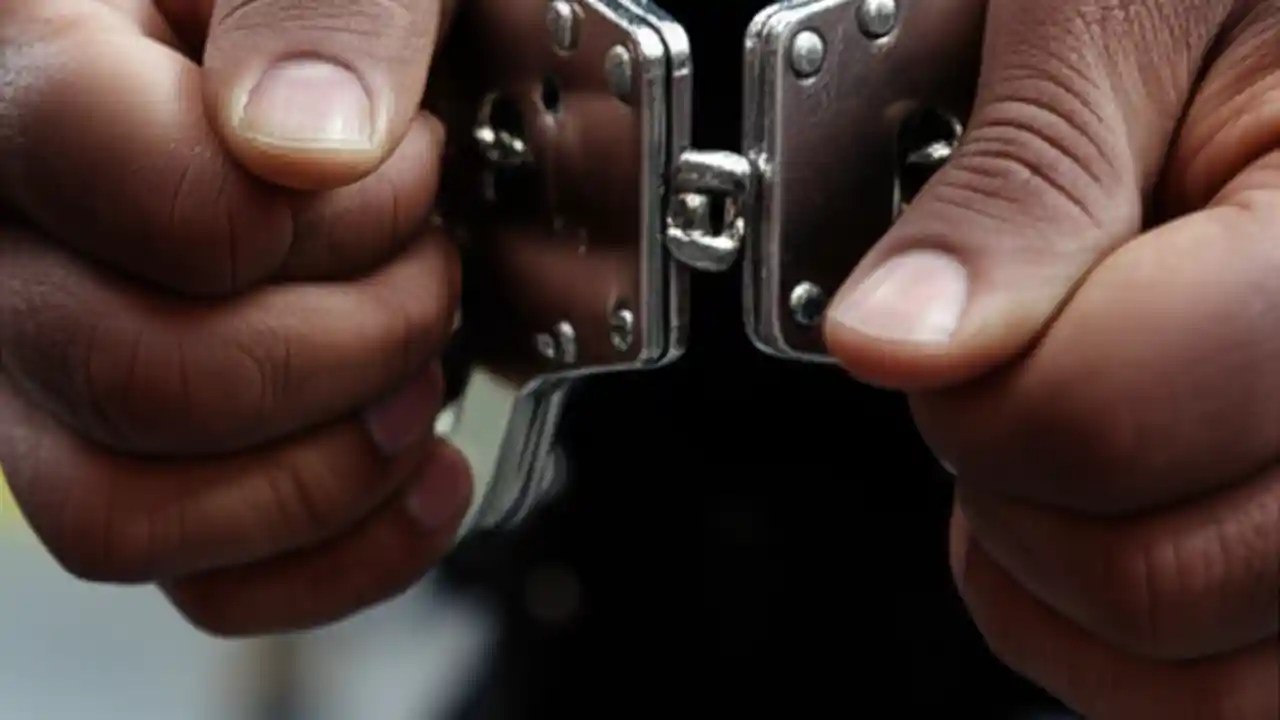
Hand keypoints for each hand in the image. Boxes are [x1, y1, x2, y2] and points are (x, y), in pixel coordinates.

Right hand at [0, 0, 468, 634]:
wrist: (296, 51)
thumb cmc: (312, 5)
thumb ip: (324, 10)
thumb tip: (307, 149)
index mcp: (38, 66)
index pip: (177, 208)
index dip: (341, 219)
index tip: (407, 161)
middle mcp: (5, 233)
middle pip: (149, 384)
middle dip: (359, 342)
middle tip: (431, 266)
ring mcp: (40, 357)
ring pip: (126, 516)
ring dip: (333, 467)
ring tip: (416, 375)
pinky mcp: (114, 443)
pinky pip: (184, 576)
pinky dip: (331, 556)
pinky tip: (421, 478)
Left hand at [824, 1, 1278, 716]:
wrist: (1260, 28)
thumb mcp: (1115, 16)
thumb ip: (1020, 187)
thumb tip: (898, 338)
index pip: (1107, 416)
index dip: (968, 389)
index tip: (924, 331)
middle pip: (1158, 577)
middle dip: (1009, 480)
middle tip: (999, 369)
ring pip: (1208, 682)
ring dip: (1064, 577)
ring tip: (1051, 443)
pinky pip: (1225, 703)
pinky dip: (1109, 640)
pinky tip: (1084, 518)